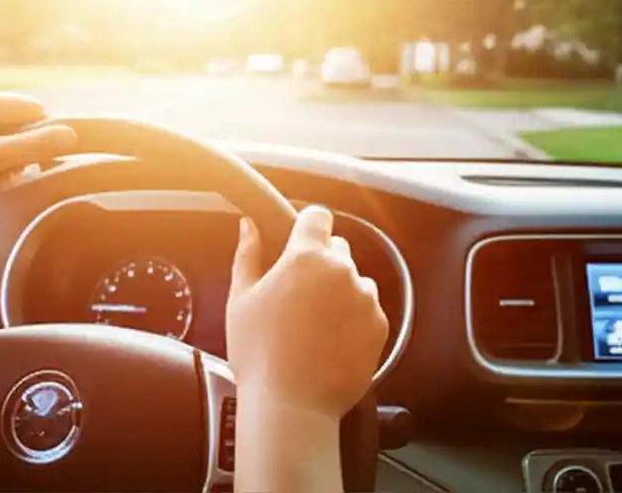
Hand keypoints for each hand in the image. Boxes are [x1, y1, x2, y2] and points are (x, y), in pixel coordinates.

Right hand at [227, 206, 388, 420]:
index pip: (318, 216)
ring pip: (355, 280)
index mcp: (306, 257)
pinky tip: (331, 341)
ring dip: (340, 291)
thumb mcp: (241, 300)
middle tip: (298, 295)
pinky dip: (354, 319)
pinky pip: (368, 309)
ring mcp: (365, 298)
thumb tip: (250, 226)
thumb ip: (248, 255)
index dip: (308, 226)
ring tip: (316, 324)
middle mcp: (342, 270)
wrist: (292, 405)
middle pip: (338, 248)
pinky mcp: (379, 325)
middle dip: (321, 263)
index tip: (299, 240)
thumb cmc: (260, 354)